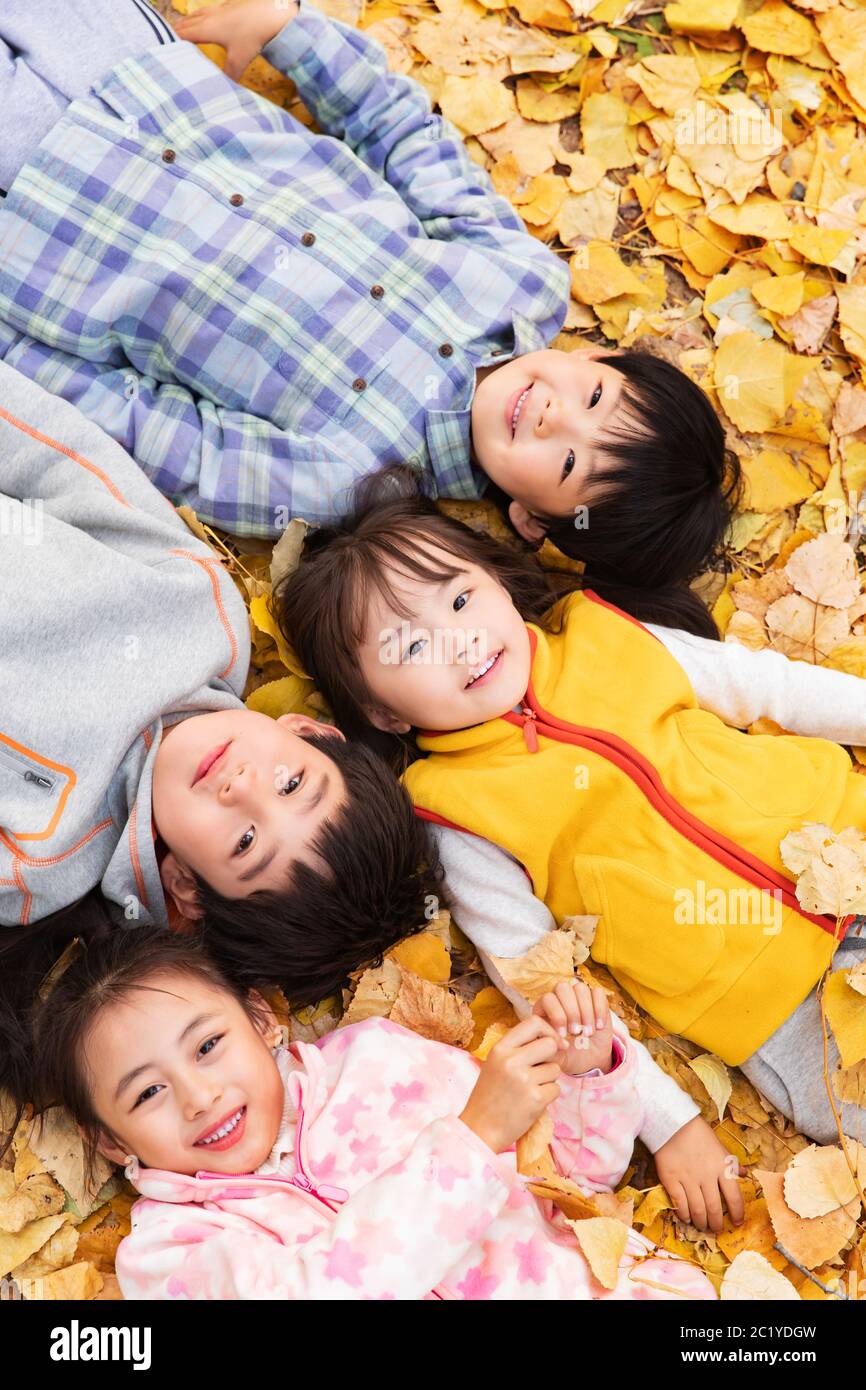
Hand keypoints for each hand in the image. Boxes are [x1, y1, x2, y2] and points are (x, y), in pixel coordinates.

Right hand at [175, 0, 298, 80]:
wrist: (270, 13)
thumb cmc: (252, 36)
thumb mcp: (239, 60)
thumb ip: (229, 75)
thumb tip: (222, 91)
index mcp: (205, 29)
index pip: (182, 35)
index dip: (171, 41)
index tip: (162, 48)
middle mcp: (208, 17)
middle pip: (185, 23)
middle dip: (175, 31)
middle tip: (165, 39)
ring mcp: (217, 9)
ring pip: (195, 14)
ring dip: (186, 21)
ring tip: (180, 27)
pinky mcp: (227, 5)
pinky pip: (206, 10)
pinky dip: (200, 16)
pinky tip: (205, 17)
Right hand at [459, 1016, 562, 1153]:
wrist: (480, 1129)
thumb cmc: (490, 1095)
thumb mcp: (496, 1063)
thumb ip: (518, 1049)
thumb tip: (553, 1040)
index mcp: (500, 1048)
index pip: (534, 1022)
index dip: (548, 1030)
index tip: (552, 1042)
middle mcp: (511, 1060)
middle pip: (550, 1044)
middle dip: (551, 1057)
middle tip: (540, 1070)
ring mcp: (524, 1079)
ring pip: (555, 1069)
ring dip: (548, 1079)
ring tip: (529, 1090)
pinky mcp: (535, 1098)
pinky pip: (556, 1089)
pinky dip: (548, 1096)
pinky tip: (532, 1102)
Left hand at [533, 980, 613, 1075]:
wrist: (589, 1058)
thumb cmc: (568, 1055)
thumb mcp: (556, 1056)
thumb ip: (549, 1048)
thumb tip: (551, 1038)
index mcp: (544, 1008)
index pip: (548, 999)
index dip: (557, 1016)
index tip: (564, 1036)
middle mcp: (559, 997)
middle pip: (563, 988)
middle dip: (572, 1011)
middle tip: (577, 1032)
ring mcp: (578, 995)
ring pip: (580, 988)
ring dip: (586, 1012)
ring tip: (588, 1033)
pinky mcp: (596, 998)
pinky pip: (598, 992)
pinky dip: (600, 1009)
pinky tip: (599, 1026)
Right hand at [654, 1115, 744, 1234]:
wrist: (673, 1124)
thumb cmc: (699, 1135)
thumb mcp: (720, 1147)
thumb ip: (731, 1163)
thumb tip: (745, 1174)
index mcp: (722, 1168)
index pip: (734, 1198)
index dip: (737, 1213)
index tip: (737, 1222)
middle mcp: (706, 1176)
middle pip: (714, 1208)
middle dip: (717, 1224)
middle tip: (716, 1230)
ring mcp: (688, 1179)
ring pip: (697, 1210)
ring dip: (701, 1222)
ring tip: (702, 1226)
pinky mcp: (671, 1180)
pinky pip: (679, 1203)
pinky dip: (684, 1214)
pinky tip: (687, 1217)